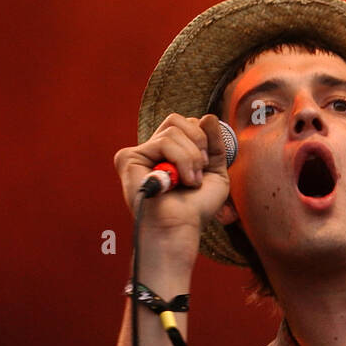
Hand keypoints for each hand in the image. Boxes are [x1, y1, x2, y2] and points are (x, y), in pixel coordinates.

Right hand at [114, 113, 230, 242]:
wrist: (181, 229)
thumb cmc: (195, 209)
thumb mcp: (215, 173)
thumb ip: (216, 145)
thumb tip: (208, 116)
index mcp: (169, 153)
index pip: (185, 123)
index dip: (203, 138)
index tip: (206, 165)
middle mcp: (152, 151)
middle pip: (177, 119)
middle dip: (198, 142)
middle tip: (200, 169)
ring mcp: (138, 154)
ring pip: (172, 131)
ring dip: (191, 157)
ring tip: (190, 181)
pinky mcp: (129, 158)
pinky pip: (163, 141)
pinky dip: (180, 160)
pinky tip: (179, 181)